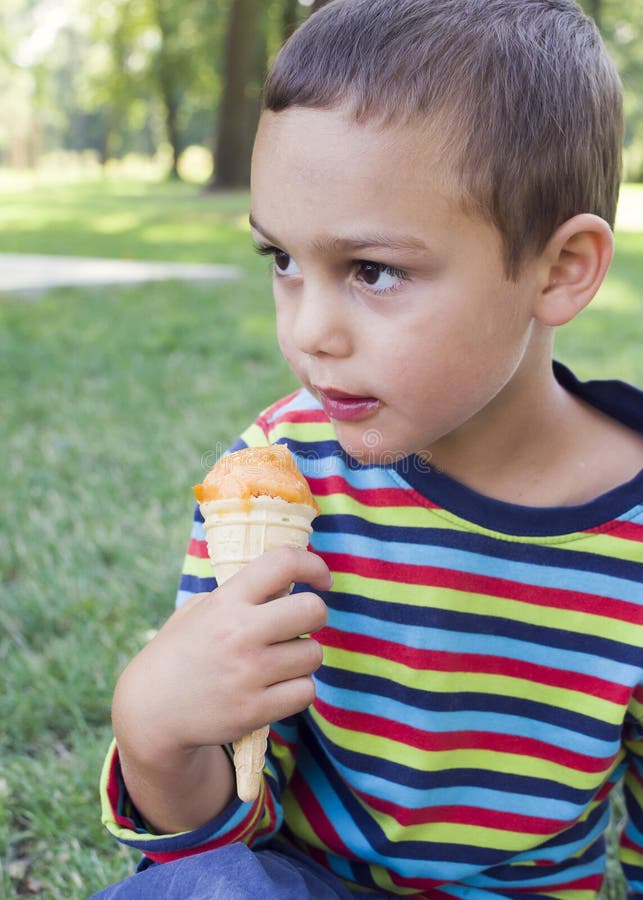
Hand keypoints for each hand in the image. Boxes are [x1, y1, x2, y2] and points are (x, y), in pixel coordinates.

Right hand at [113, 547, 330, 761]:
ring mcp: (248, 673)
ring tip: (278, 662)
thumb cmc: (182, 651)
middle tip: (299, 625)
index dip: (313, 564)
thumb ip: (240, 593)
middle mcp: (239, 632)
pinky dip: (297, 690)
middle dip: (314, 615)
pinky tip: (276, 688)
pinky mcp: (255, 710)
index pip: (284, 563)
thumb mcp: (199, 609)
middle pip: (313, 610)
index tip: (322, 579)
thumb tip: (289, 580)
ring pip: (314, 654)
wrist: (152, 709)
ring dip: (303, 657)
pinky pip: (306, 691)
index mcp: (226, 600)